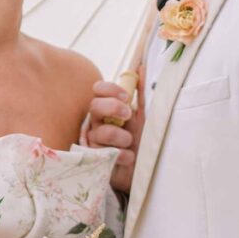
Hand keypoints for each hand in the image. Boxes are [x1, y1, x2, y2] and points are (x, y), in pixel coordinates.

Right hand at [85, 70, 144, 194]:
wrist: (143, 169)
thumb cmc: (141, 141)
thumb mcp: (145, 116)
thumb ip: (142, 95)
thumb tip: (142, 67)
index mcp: (108, 108)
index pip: (98, 90)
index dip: (110, 89)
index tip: (126, 97)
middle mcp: (97, 122)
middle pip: (94, 106)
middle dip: (112, 108)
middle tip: (127, 115)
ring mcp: (94, 141)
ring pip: (101, 132)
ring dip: (121, 136)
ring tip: (131, 142)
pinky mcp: (95, 159)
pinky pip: (104, 153)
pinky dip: (122, 155)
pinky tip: (130, 157)